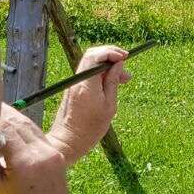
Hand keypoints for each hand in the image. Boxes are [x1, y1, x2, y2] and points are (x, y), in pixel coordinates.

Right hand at [0, 104, 77, 193]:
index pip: (5, 126)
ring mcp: (53, 152)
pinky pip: (37, 136)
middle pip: (19, 122)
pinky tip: (9, 128)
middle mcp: (44, 152)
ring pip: (29, 126)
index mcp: (26, 161)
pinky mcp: (57, 155)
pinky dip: (23, 130)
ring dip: (12, 119)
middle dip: (0, 113)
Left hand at [49, 45, 131, 166]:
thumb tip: (118, 65)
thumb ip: (113, 82)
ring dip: (107, 67)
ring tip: (124, 79)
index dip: (111, 52)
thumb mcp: (109, 106)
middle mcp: (77, 81)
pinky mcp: (73, 90)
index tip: (125, 57)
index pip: (96, 55)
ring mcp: (74, 85)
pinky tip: (111, 85)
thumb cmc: (90, 128)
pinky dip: (100, 75)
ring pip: (91, 65)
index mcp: (87, 84)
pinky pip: (88, 75)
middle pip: (92, 56)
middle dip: (111, 57)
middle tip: (126, 67)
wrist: (68, 142)